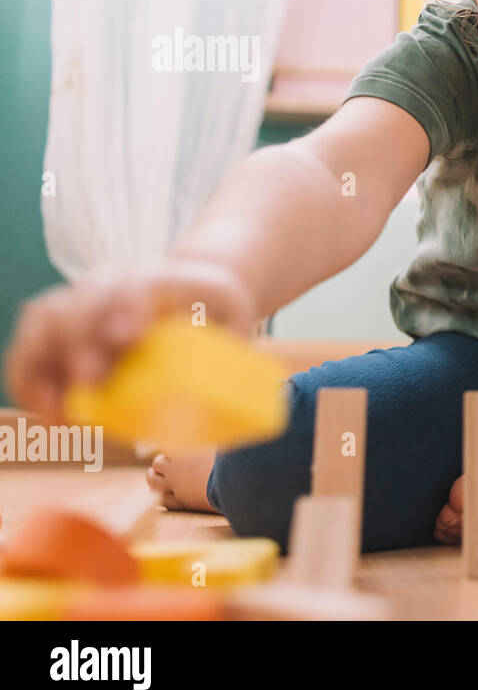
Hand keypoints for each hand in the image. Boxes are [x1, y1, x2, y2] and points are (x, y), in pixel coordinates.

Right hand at [2, 259, 256, 420]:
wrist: (192, 287)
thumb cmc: (216, 308)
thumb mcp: (236, 314)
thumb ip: (230, 338)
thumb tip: (217, 387)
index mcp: (163, 278)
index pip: (141, 284)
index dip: (128, 305)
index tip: (126, 337)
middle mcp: (115, 283)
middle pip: (85, 302)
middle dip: (81, 342)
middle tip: (88, 384)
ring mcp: (84, 299)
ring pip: (48, 318)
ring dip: (43, 363)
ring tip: (57, 411)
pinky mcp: (63, 323)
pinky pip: (31, 342)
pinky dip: (29, 375)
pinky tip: (45, 409)